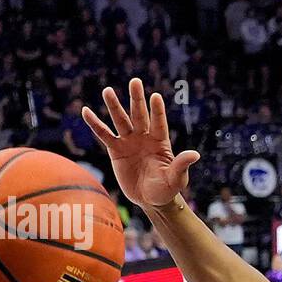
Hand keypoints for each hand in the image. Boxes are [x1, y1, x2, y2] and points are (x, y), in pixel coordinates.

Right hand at [82, 78, 200, 208]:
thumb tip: (195, 154)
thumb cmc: (167, 189)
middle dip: (137, 99)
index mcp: (160, 142)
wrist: (150, 199)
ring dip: (114, 106)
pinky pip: (104, 134)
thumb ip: (181, 164)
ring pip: (121, 120)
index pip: (159, 123)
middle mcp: (144, 137)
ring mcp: (129, 142)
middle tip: (135, 81)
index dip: (157, 111)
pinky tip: (86, 111)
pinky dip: (95, 123)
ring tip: (108, 91)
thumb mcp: (176, 178)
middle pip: (140, 115)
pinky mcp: (116, 150)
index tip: (155, 97)